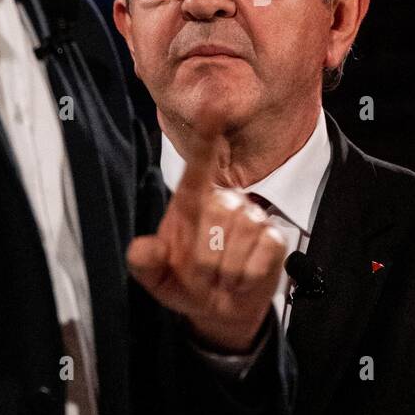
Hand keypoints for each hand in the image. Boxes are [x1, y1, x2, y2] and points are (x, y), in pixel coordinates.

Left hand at [126, 110, 286, 351]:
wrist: (218, 310)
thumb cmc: (184, 281)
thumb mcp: (157, 277)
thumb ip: (146, 264)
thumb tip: (141, 250)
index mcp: (191, 200)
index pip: (199, 164)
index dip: (206, 135)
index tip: (212, 104)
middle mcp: (224, 201)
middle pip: (215, 219)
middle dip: (203, 259)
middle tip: (202, 271)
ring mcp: (251, 217)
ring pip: (238, 240)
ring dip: (224, 272)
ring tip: (220, 276)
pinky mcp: (273, 238)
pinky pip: (260, 256)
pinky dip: (246, 277)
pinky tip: (240, 279)